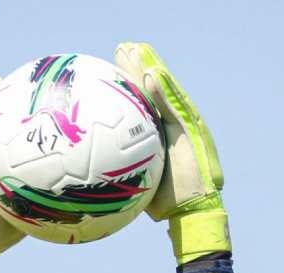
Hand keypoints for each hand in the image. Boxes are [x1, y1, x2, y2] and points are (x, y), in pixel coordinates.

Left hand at [113, 42, 230, 262]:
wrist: (193, 212)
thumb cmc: (166, 203)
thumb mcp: (139, 182)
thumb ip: (123, 168)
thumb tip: (90, 173)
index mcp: (160, 134)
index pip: (143, 103)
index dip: (130, 84)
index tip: (113, 66)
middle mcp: (174, 125)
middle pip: (155, 89)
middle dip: (139, 66)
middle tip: (121, 49)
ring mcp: (185, 125)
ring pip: (166, 91)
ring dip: (151, 68)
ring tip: (135, 50)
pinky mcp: (193, 130)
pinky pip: (176, 106)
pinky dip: (164, 90)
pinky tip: (151, 74)